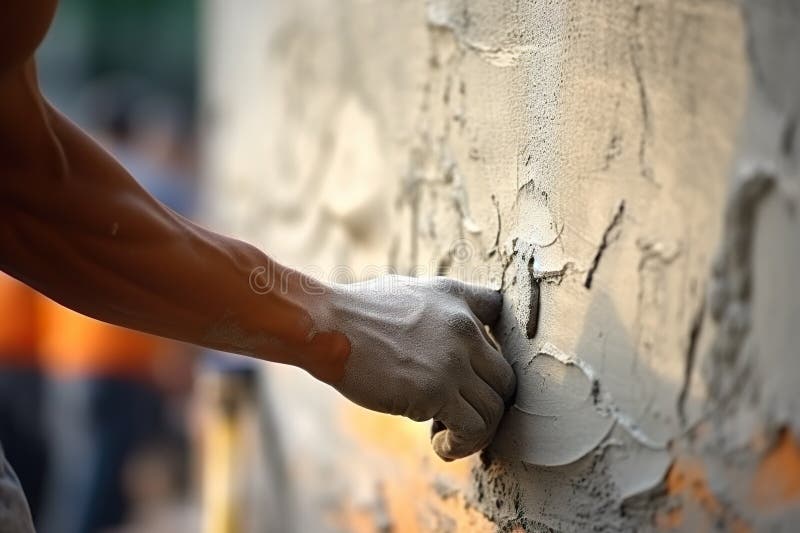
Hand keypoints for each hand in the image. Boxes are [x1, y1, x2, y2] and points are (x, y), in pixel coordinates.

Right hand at [318, 276, 514, 459]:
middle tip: (454, 413)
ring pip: (494, 408)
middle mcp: (465, 327)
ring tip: (446, 434)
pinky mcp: (437, 389)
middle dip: (485, 401)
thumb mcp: (407, 291)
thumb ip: (436, 307)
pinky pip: (473, 428)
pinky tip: (440, 444)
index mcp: (456, 298)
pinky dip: (462, 443)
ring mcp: (454, 360)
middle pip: (504, 377)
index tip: (470, 372)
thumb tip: (443, 341)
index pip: (500, 317)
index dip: (489, 348)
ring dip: (476, 430)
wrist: (327, 326)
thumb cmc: (356, 313)